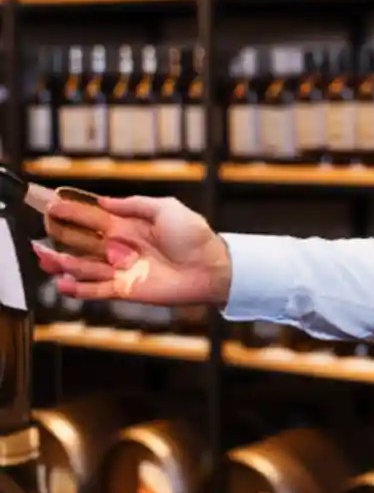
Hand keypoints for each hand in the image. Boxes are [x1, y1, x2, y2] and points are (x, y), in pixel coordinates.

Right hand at [33, 195, 231, 306]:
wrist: (212, 266)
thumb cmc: (195, 236)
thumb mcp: (167, 209)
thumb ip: (136, 204)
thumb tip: (105, 201)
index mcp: (130, 226)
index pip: (94, 219)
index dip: (74, 213)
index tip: (52, 206)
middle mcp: (122, 248)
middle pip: (84, 244)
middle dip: (61, 240)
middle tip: (42, 236)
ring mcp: (123, 270)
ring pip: (85, 267)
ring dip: (64, 263)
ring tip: (44, 257)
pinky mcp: (127, 290)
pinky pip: (97, 290)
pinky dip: (79, 288)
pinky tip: (63, 283)